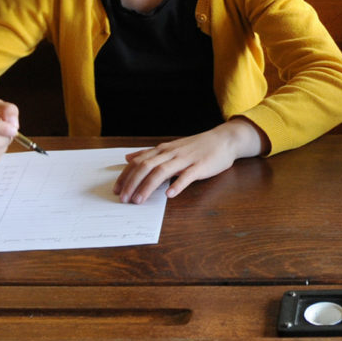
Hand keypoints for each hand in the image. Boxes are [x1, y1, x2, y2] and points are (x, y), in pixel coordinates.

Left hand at [113, 118, 269, 204]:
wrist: (224, 140)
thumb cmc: (197, 146)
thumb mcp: (171, 147)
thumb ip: (149, 153)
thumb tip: (128, 158)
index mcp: (164, 150)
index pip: (140, 161)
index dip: (126, 176)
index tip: (117, 189)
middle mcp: (172, 153)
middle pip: (147, 166)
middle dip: (132, 183)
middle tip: (123, 199)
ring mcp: (186, 159)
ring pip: (163, 171)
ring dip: (148, 186)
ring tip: (139, 200)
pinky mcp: (200, 166)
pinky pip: (187, 176)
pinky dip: (177, 185)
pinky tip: (169, 194)